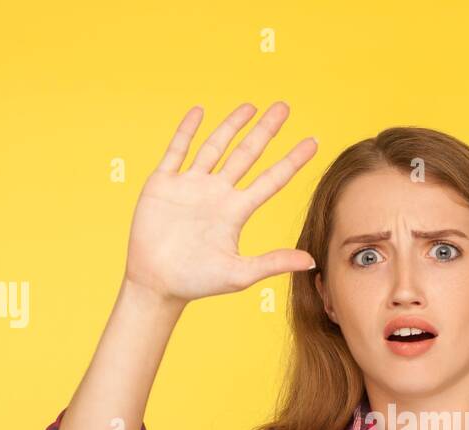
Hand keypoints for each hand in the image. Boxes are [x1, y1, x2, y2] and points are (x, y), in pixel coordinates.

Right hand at [122, 102, 317, 305]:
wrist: (156, 284)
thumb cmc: (198, 282)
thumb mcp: (240, 273)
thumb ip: (273, 263)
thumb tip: (311, 261)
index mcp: (236, 211)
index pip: (271, 180)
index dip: (291, 161)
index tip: (312, 142)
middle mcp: (217, 193)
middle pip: (246, 154)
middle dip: (265, 131)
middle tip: (284, 107)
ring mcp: (190, 186)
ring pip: (215, 146)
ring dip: (231, 125)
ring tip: (251, 106)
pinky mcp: (163, 184)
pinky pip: (176, 151)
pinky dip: (186, 131)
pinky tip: (199, 111)